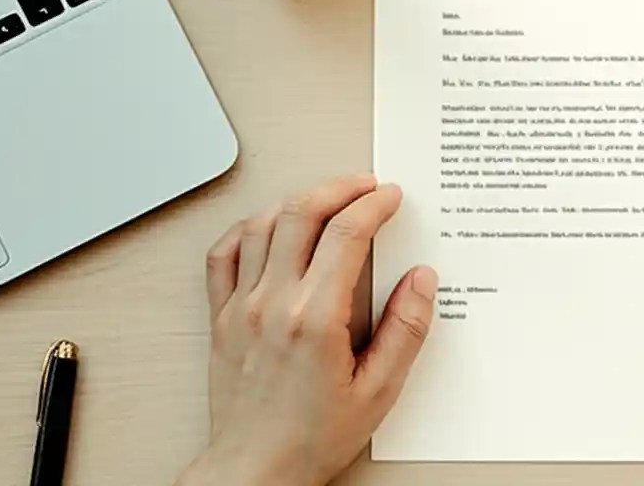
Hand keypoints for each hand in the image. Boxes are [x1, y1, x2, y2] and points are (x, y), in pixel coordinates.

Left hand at [178, 174, 438, 485]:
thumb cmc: (313, 438)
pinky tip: (267, 226)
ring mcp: (242, 306)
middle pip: (302, 213)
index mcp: (315, 318)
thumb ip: (406, 330)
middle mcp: (273, 302)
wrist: (255, 469)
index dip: (373, 205)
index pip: (347, 234)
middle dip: (338, 188)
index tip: (389, 197)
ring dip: (296, 201)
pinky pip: (223, 254)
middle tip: (363, 186)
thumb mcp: (379, 392)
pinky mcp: (221, 316)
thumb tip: (422, 280)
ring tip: (324, 198)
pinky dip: (247, 228)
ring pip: (262, 224)